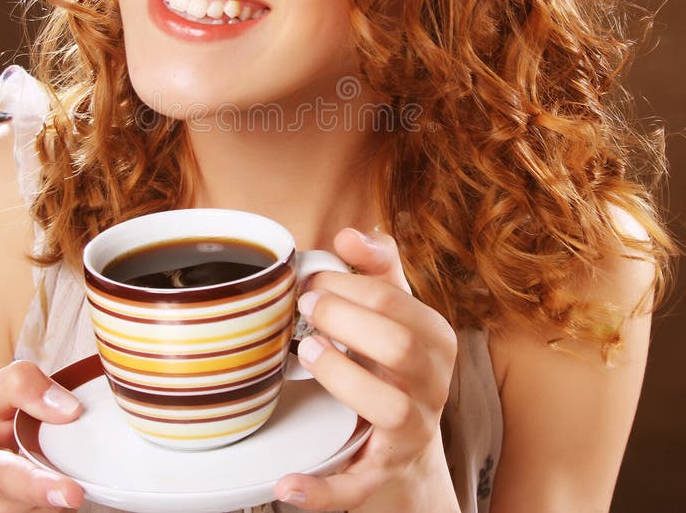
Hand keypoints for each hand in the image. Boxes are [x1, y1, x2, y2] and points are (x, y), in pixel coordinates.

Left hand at [274, 228, 458, 511]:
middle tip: (304, 307)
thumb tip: (351, 233)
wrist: (408, 445)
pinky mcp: (382, 473)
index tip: (309, 280)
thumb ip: (378, 268)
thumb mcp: (396, 311)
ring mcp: (412, 431)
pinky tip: (286, 484)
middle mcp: (432, 385)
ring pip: (388, 406)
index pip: (393, 301)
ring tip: (306, 351)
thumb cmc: (394, 360)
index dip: (345, 284)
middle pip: (397, 345)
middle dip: (344, 319)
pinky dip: (322, 490)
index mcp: (435, 339)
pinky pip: (357, 486)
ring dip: (341, 377)